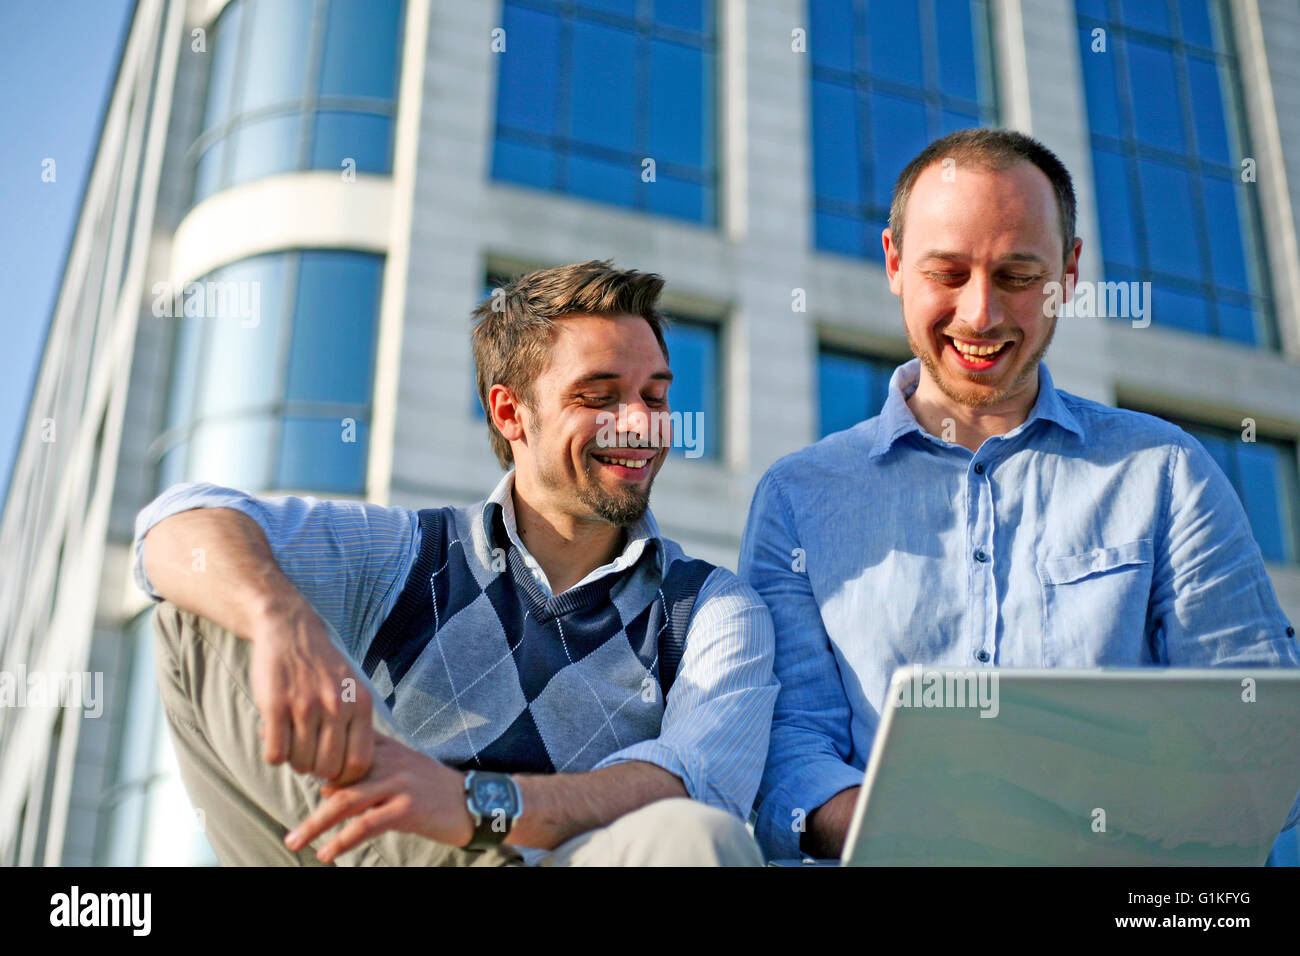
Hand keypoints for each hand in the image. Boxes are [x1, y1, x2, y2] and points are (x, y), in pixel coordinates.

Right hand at [249, 601, 373, 784]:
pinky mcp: (276, 706)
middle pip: (328, 768)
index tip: (333, 772)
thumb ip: (355, 724)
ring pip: (301, 764)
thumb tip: (351, 772)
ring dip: (294, 760)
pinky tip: (275, 737)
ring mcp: (306, 706)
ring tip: (292, 740)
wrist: (290, 630)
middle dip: (316, 769)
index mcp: (361, 704)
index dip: (345, 777)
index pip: (360, 763)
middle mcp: (337, 706)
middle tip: (308, 753)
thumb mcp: (353, 689)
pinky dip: (274, 755)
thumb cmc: (322, 667)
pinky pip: (275, 755)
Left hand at [284, 735, 473, 861]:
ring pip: (347, 801)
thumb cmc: (434, 788)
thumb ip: (365, 770)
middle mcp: (389, 761)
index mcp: (385, 748)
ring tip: (296, 841)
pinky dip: (344, 839)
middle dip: (308, 805)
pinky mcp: (408, 807)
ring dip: (317, 824)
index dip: (311, 760)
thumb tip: (325, 787)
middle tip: (288, 829)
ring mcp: (399, 782)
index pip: (340, 748)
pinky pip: (367, 823)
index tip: (286, 772)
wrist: (474, 800)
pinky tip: (328, 852)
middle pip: (337, 778)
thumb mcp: (401, 768)